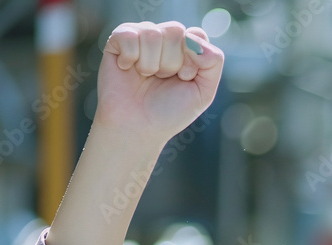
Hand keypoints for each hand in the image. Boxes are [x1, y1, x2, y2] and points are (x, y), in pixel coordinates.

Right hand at [96, 21, 223, 142]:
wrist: (138, 126)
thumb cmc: (170, 111)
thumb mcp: (204, 91)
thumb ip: (214, 61)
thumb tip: (193, 37)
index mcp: (187, 48)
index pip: (196, 34)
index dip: (193, 57)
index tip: (185, 78)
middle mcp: (165, 38)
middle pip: (176, 31)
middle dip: (171, 63)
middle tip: (162, 79)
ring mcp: (141, 36)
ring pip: (153, 34)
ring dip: (151, 64)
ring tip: (146, 77)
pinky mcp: (118, 40)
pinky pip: (129, 36)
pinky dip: (130, 58)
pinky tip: (128, 69)